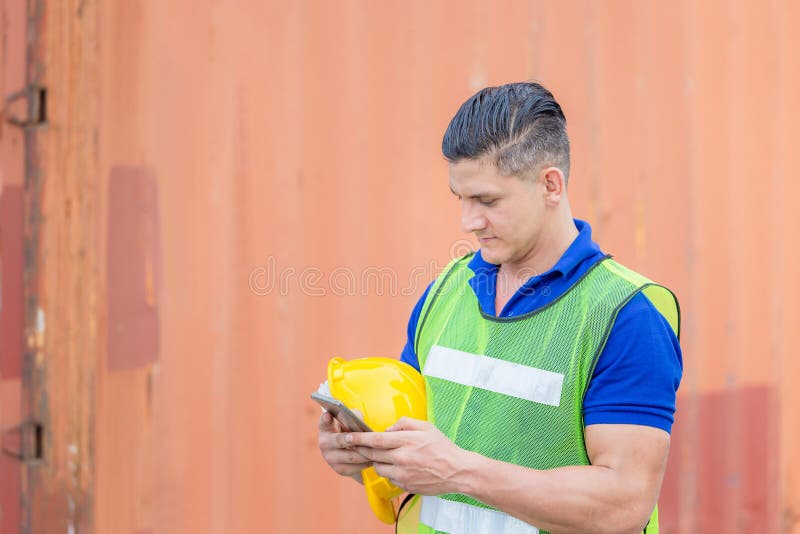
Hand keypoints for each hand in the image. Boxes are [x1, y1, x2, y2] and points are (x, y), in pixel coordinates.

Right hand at [318, 411, 372, 479]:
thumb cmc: (351, 430)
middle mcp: (324, 443)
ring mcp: (330, 458)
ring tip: (377, 449)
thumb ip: (354, 416)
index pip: (324, 422)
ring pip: (351, 456)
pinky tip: (374, 459)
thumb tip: (359, 420)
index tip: (329, 415)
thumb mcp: (350, 421)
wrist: (348, 449)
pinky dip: (365, 464)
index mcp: (325, 428)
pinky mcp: (339, 469)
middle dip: (354, 439)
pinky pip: (355, 468)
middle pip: (340, 441)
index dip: (326, 419)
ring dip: (365, 453)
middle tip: (366, 438)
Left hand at [339, 417, 467, 494]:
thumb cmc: (442, 447)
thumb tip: (387, 429)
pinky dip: (389, 471)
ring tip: (386, 455)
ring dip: (377, 460)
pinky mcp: (405, 485)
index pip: (376, 439)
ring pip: (378, 467)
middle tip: (357, 445)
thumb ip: (404, 423)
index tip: (348, 436)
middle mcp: (402, 458)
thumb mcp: (426, 427)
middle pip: (373, 453)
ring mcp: (403, 473)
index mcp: (406, 440)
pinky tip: (398, 466)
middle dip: (362, 449)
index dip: (359, 438)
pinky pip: (389, 477)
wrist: (457, 471)